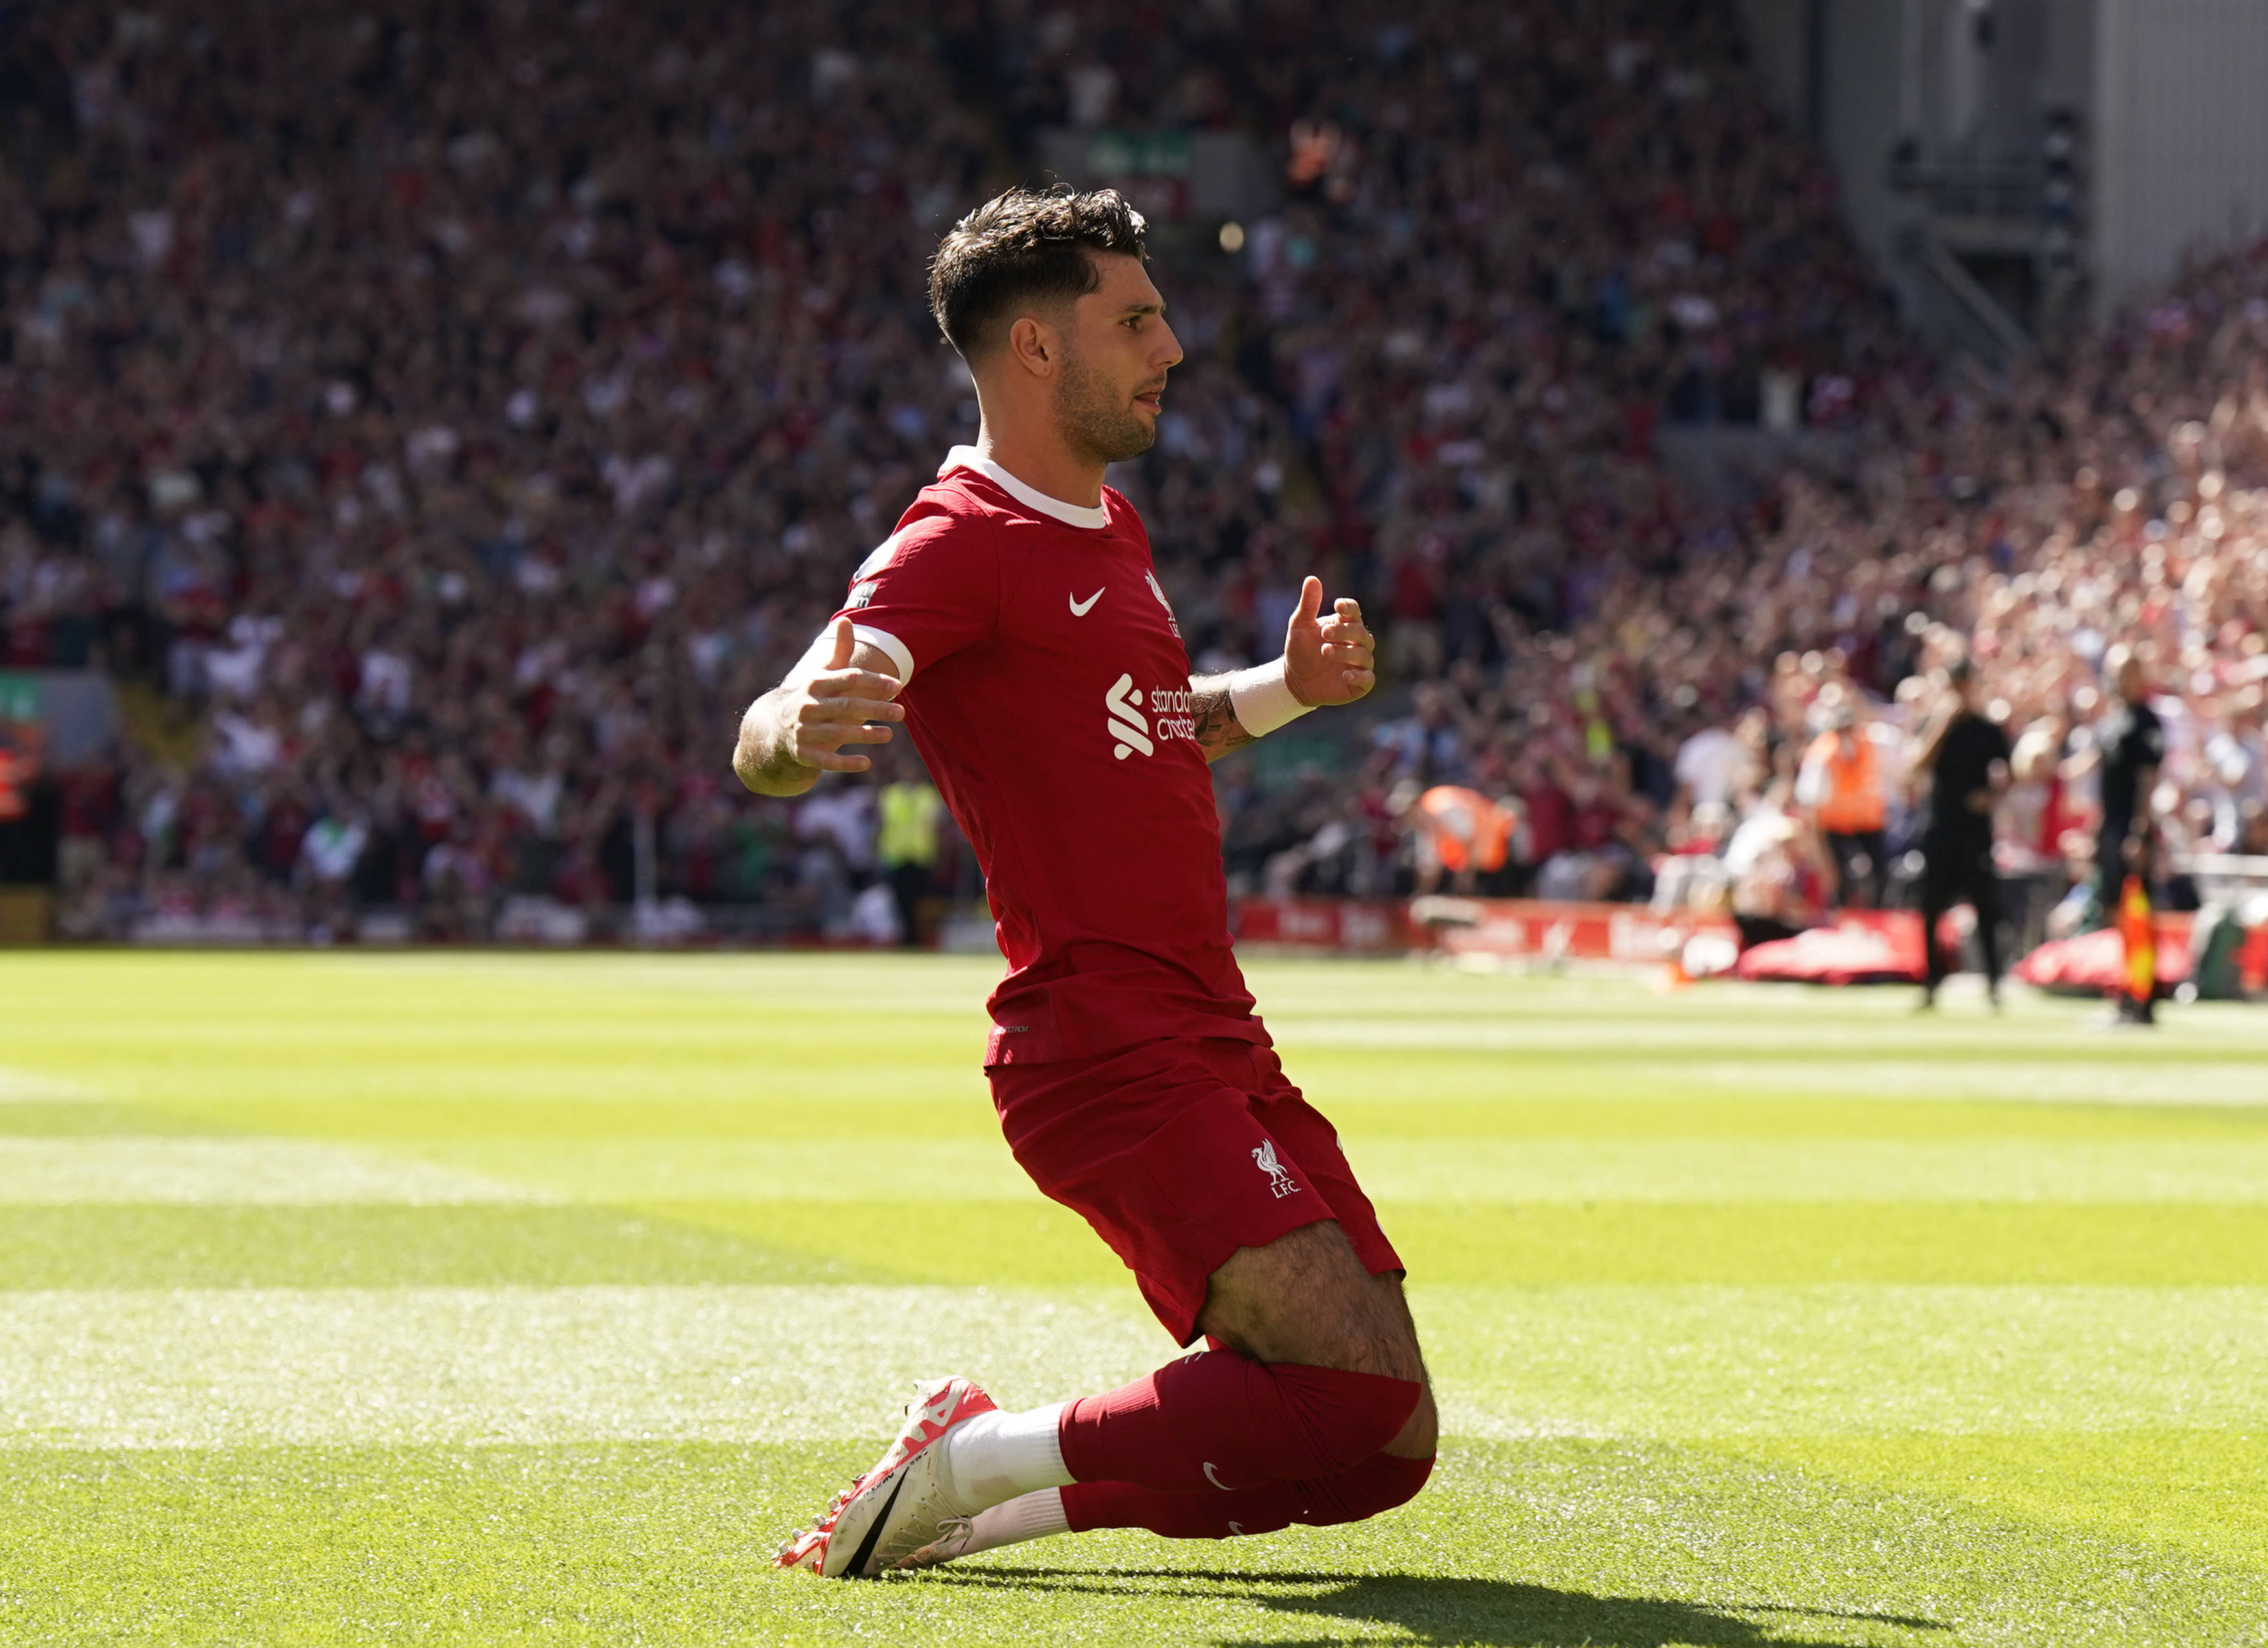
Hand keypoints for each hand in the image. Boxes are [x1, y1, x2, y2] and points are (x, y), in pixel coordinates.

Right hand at [777, 617, 903, 772]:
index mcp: (814, 684)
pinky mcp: (802, 754)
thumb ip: (839, 651)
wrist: (773, 729)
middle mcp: (807, 706)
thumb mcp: (822, 674)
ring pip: (838, 733)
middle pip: (847, 706)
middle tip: (902, 712)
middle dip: (876, 708)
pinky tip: (867, 762)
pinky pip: (825, 761)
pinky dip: (845, 763)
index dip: (873, 681)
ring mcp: (803, 731)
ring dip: (865, 734)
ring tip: (889, 734)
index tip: (897, 686)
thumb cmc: (810, 697)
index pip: (848, 679)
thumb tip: (846, 620)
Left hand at [1282, 576, 1375, 707]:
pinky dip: (1359, 676)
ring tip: (1324, 651)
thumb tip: (1312, 578)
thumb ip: (1308, 604)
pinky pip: (1368, 679)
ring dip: (1346, 653)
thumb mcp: (1299, 625)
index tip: (1338, 606)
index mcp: (1345, 625)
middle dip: (1344, 632)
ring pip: (1364, 655)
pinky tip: (1345, 674)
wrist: (1294, 680)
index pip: (1354, 612)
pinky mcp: (1359, 684)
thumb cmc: (1300, 649)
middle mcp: (1356, 643)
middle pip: (1360, 633)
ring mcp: (1360, 664)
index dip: (1349, 608)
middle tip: (1324, 633)